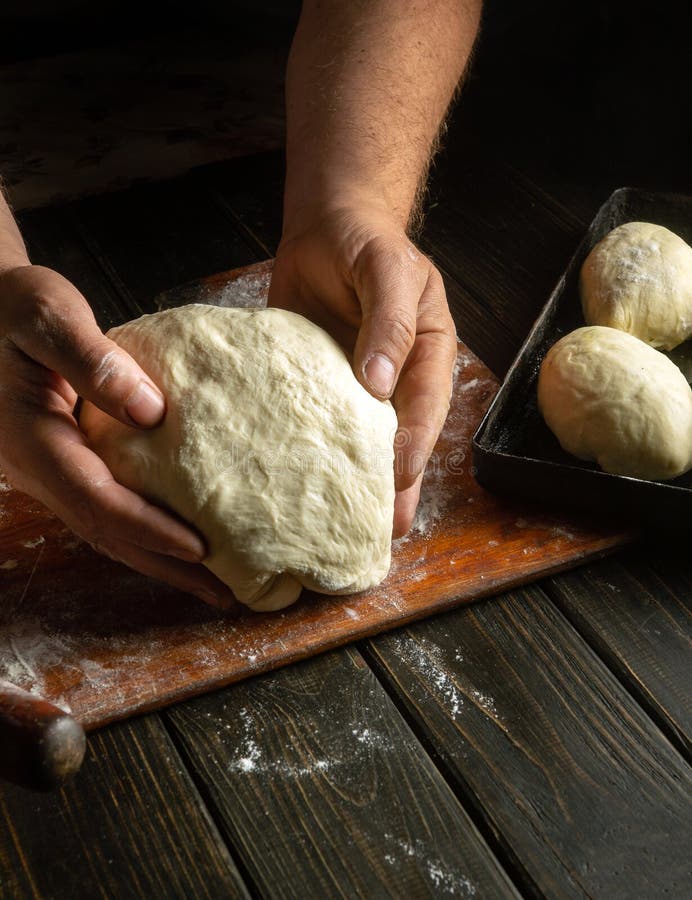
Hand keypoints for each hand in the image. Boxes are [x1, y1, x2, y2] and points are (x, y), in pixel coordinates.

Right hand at [0, 264, 236, 608]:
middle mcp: (35, 468)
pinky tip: (174, 534)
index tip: (201, 549)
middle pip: (103, 532)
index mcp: (32, 439)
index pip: (97, 500)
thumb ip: (92, 360)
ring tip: (209, 578)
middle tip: (220, 591)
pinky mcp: (58, 462)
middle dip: (162, 565)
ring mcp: (44, 471)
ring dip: (154, 557)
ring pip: (101, 527)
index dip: (149, 529)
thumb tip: (152, 412)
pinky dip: (140, 530)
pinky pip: (101, 508)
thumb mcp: (46, 315)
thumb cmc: (11, 305)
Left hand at [268, 202, 456, 536]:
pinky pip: (315, 423)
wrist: (325, 226)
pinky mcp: (315, 386)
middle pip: (397, 438)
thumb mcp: (388, 271)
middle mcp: (394, 378)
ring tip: (343, 527)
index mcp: (426, 355)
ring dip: (353, 481)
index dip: (413, 445)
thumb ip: (390, 321)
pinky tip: (298, 481)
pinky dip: (311, 453)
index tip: (396, 479)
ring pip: (358, 441)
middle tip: (380, 533)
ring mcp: (353, 385)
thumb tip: (380, 381)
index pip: (424, 408)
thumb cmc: (366, 242)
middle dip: (391, 486)